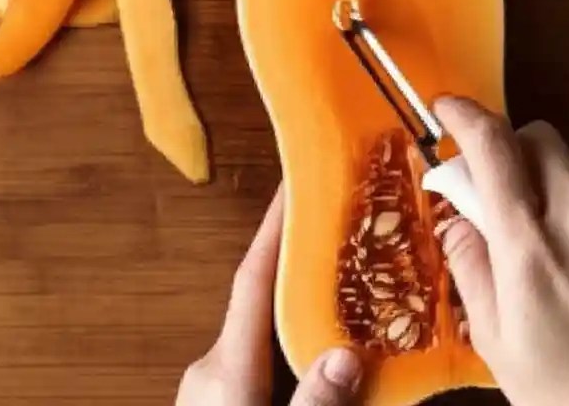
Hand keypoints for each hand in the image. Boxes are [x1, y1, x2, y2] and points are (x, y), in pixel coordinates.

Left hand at [176, 188, 364, 405]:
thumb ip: (311, 401)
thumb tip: (347, 356)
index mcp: (227, 368)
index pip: (252, 282)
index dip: (273, 229)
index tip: (293, 184)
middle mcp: (216, 365)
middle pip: (265, 300)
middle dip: (301, 263)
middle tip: (346, 229)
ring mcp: (215, 381)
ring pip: (266, 330)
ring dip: (302, 305)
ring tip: (353, 283)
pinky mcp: (222, 397)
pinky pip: (263, 355)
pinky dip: (293, 341)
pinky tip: (325, 346)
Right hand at [434, 97, 568, 405]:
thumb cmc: (567, 399)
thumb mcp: (495, 340)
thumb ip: (471, 264)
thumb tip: (460, 216)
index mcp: (531, 249)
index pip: (492, 149)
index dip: (465, 116)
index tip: (451, 109)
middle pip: (545, 144)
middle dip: (520, 159)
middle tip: (515, 203)